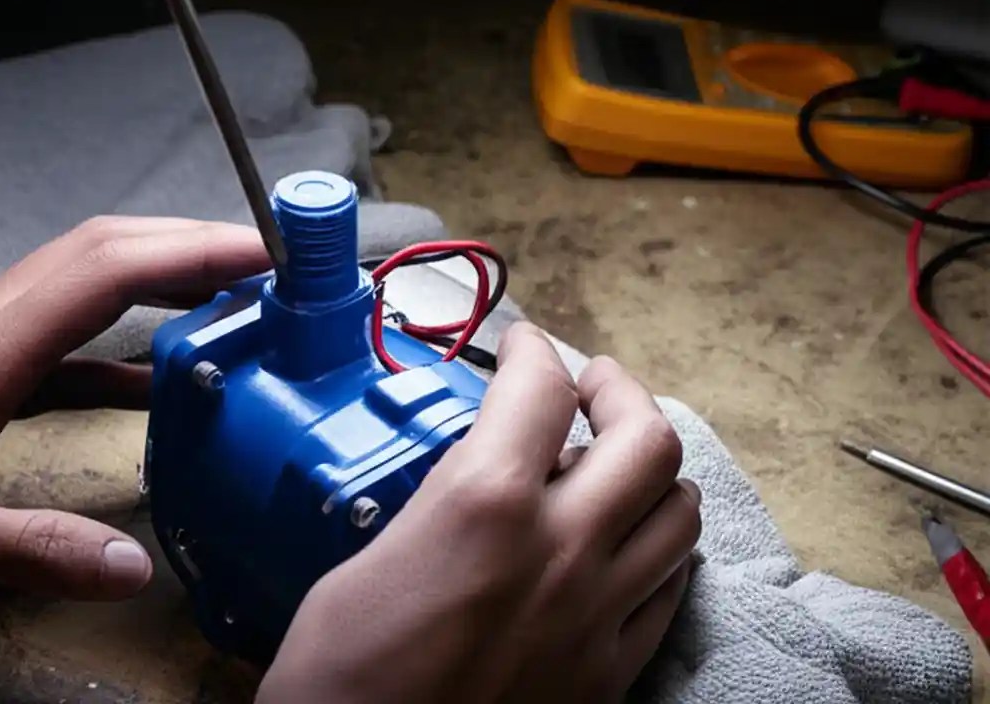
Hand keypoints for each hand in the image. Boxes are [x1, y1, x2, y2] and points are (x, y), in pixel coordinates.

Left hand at [0, 217, 269, 600]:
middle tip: (274, 263)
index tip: (267, 252)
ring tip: (235, 301)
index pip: (107, 270)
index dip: (193, 252)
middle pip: (105, 252)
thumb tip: (134, 569)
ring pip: (86, 286)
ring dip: (162, 281)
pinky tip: (160, 381)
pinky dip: (124, 347)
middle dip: (192, 245)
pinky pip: (67, 344)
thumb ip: (26, 550)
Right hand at [258, 324, 701, 703]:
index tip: (524, 346)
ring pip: (678, 512)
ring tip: (617, 462)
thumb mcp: (357, 566)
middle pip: (646, 438)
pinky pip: (670, 591)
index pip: (540, 388)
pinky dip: (658, 549)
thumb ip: (428, 509)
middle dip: (621, 392)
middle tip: (591, 384)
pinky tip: (626, 548)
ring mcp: (596, 616)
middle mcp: (560, 551)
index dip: (533, 349)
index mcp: (484, 507)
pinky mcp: (608, 673)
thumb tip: (458, 482)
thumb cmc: (338, 685)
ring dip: (652, 471)